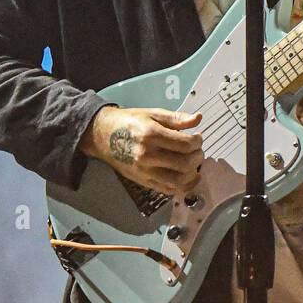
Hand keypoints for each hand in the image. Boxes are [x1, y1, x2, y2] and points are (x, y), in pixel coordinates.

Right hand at [80, 106, 204, 195]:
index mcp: (151, 135)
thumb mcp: (153, 113)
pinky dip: (183, 186)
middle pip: (185, 164)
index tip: (198, 137)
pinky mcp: (144, 181)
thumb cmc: (129, 122)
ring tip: (194, 163)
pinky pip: (168, 190)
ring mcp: (145, 171)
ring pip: (179, 181)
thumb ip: (177, 118)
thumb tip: (198, 118)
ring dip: (193, 173)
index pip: (185, 144)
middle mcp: (147, 156)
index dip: (198, 141)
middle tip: (197, 150)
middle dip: (198, 157)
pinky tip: (189, 177)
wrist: (103, 136)